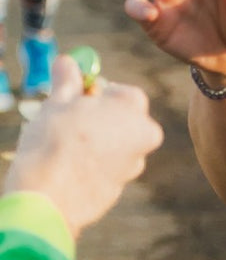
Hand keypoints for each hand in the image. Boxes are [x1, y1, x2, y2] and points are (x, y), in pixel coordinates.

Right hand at [3, 56, 163, 237]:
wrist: (47, 197)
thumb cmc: (53, 142)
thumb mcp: (57, 102)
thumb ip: (68, 81)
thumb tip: (67, 61)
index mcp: (134, 108)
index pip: (122, 92)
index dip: (98, 95)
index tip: (77, 100)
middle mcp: (144, 135)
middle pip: (122, 120)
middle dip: (100, 119)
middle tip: (69, 123)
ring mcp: (134, 164)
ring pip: (115, 146)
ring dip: (96, 144)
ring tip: (65, 148)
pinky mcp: (119, 189)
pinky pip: (107, 170)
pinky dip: (92, 168)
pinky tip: (68, 169)